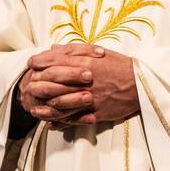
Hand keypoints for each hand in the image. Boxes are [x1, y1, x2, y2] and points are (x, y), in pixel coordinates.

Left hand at [23, 43, 139, 125]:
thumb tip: (54, 47)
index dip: (39, 62)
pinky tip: (50, 123)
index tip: (31, 64)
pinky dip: (59, 121)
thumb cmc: (120, 66)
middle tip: (28, 86)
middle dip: (37, 84)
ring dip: (44, 106)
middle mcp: (84, 79)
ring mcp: (89, 97)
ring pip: (59, 102)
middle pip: (52, 82)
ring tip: (33, 107)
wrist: (141, 84)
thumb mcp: (99, 53)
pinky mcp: (94, 111)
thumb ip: (76, 50)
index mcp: (86, 62)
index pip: (55, 60)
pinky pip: (72, 118)